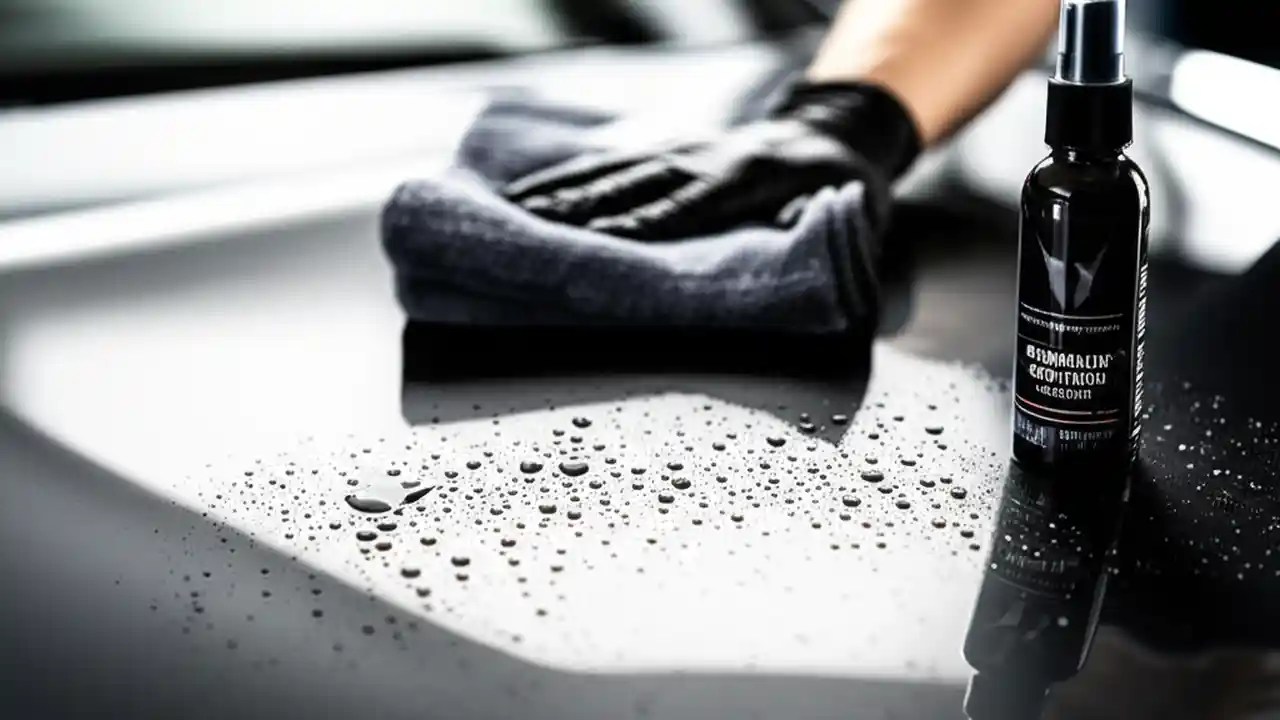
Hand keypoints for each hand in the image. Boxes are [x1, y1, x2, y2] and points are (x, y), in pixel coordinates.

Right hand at [503, 82, 920, 239]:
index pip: (685, 204)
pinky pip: (610, 163)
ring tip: (517, 209)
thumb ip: (816, 230)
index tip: (601, 236)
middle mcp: (702, 160)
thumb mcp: (844, 209)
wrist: (829, 134)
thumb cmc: (836, 189)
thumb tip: (794, 248)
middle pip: (634, 182)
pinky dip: (568, 176)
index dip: (643, 220)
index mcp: (745, 179)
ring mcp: (681, 150)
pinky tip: (532, 190)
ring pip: (612, 169)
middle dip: (583, 204)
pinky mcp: (666, 150)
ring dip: (563, 189)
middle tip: (534, 225)